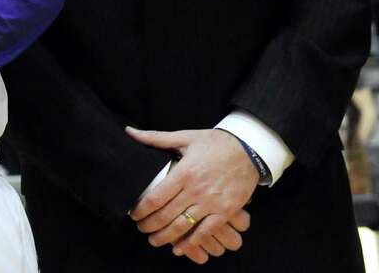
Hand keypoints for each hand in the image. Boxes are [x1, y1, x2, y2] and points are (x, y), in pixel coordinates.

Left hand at [127, 127, 260, 262]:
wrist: (249, 150)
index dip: (141, 210)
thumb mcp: (184, 137)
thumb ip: (155, 138)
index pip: (156, 197)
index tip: (134, 215)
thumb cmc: (214, 143)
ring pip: (183, 226)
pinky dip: (191, 242)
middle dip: (149, 225)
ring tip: (154, 240)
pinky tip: (179, 248)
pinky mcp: (226, 211)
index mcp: (183, 172)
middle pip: (166, 215)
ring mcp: (212, 202)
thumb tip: (129, 131)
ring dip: (166, 237)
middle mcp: (196, 190)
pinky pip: (206, 231)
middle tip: (140, 229)